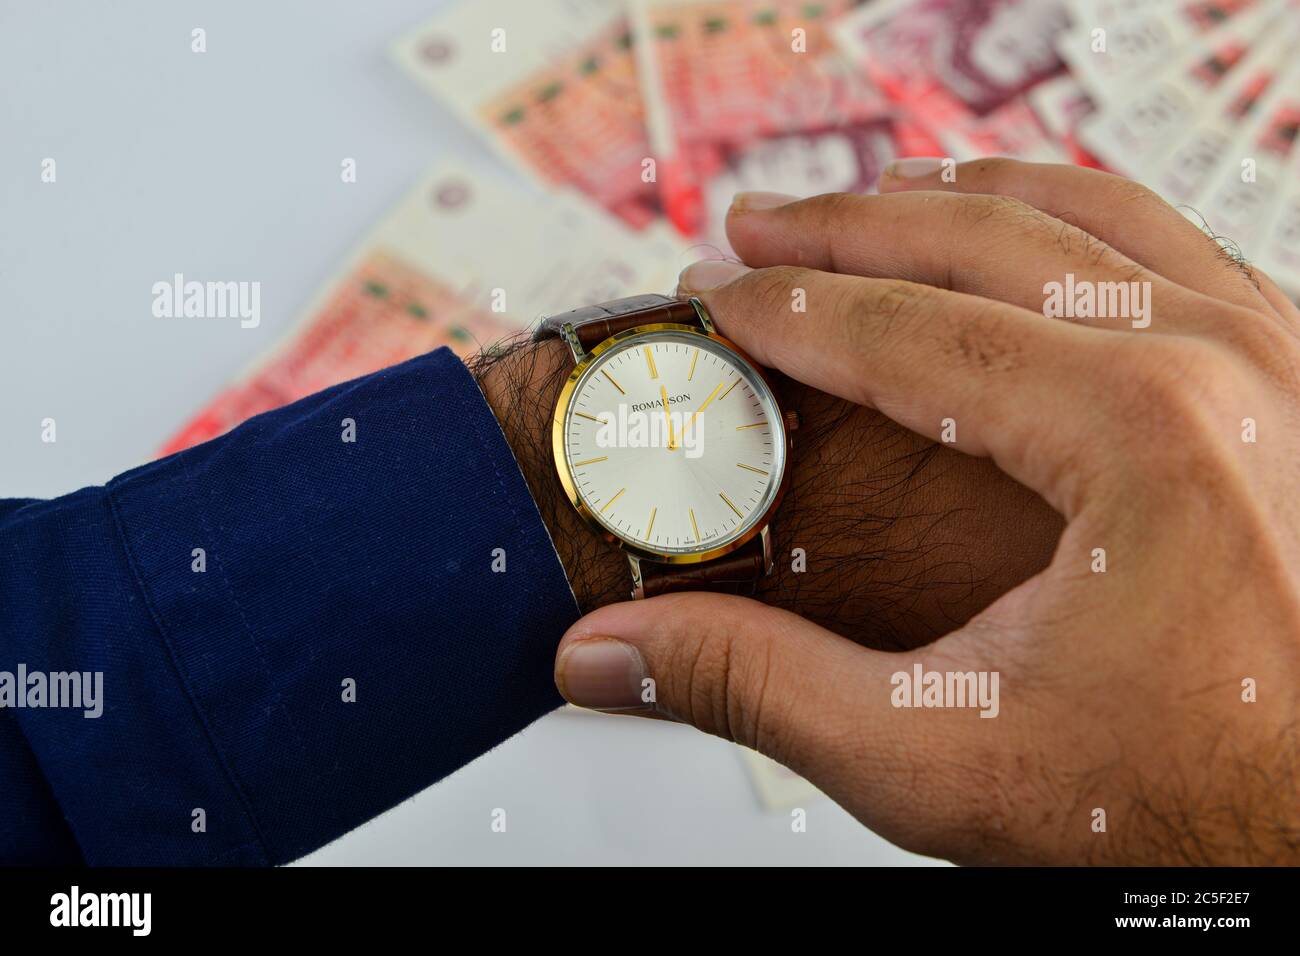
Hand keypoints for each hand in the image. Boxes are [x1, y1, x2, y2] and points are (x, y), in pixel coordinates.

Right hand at [552, 159, 1299, 864]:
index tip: (714, 298)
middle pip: (986, 234)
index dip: (786, 310)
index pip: (907, 330)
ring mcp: (1278, 350)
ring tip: (864, 200)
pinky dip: (1063, 217)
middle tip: (754, 227)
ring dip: (952, 196)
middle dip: (845, 226)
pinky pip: (1163, 240)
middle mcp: (1226, 362)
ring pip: (1083, 210)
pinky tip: (1016, 232)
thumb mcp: (941, 757)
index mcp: (1143, 432)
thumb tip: (611, 655)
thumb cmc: (1200, 798)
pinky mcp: (1296, 367)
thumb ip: (758, 688)